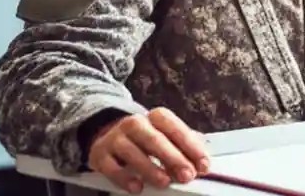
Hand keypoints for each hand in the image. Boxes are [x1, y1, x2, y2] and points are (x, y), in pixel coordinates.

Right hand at [87, 107, 210, 193]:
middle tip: (187, 175)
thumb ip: (184, 146)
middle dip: (173, 158)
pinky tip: (136, 186)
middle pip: (155, 140)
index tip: (204, 165)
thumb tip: (203, 162)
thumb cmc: (146, 139)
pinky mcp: (100, 154)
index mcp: (157, 117)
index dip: (191, 147)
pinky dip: (124, 177)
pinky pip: (112, 166)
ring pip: (133, 152)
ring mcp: (116, 138)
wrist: (108, 135)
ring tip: (164, 182)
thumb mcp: (166, 136)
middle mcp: (135, 124)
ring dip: (150, 168)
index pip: (176, 129)